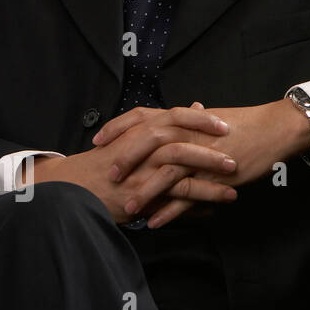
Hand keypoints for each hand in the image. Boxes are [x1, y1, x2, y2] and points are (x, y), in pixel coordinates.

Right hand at [23, 104, 237, 224]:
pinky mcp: (140, 192)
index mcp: (140, 130)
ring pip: (181, 165)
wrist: (72, 189)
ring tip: (235, 180)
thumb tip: (196, 106)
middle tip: (237, 152)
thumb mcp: (131, 139)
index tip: (225, 123)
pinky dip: (198, 198)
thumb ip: (163, 125)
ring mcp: (140, 169)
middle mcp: (141, 146)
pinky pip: (174, 194)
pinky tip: (217, 204)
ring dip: (211, 173)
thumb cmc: (105, 165)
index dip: (200, 119)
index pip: (175, 116)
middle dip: (212, 146)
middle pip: (182, 138)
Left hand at [97, 99, 309, 227]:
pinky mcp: (215, 174)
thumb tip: (189, 112)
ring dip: (144, 191)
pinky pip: (187, 194)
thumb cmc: (246, 125)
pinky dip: (170, 210)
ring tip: (128, 209)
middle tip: (108, 176)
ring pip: (165, 171)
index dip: (118, 128)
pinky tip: (156, 222)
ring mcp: (201, 154)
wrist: (275, 129)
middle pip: (148, 142)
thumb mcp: (214, 120)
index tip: (99, 140)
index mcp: (185, 119)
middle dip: (125, 159)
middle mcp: (189, 133)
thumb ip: (195, 119)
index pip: (143, 117)